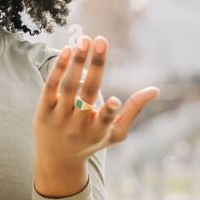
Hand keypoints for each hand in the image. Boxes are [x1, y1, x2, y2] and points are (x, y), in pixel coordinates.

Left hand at [33, 34, 159, 195]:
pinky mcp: (43, 112)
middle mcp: (77, 127)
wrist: (58, 159)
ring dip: (77, 61)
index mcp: (98, 132)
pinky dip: (59, 68)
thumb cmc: (93, 141)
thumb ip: (134, 110)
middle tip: (101, 41)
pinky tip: (67, 50)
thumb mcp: (116, 133)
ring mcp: (59, 119)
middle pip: (87, 94)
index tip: (114, 101)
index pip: (104, 121)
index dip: (109, 112)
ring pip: (68, 87)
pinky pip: (51, 87)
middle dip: (96, 67)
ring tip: (85, 40)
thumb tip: (156, 90)